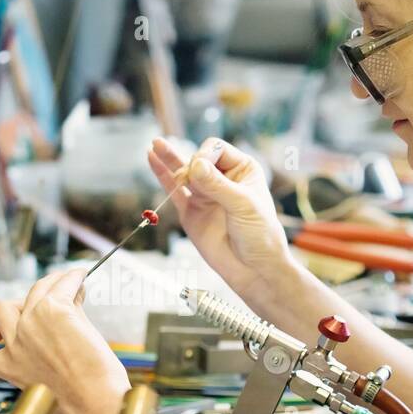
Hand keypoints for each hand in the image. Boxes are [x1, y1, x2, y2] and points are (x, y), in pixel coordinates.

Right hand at [0, 268, 130, 413]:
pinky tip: (81, 277)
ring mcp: (31, 324)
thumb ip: (41, 350)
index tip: (1, 332)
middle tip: (49, 305)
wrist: (95, 405)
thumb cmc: (82, 400)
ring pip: (35, 289)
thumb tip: (56, 312)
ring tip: (72, 283)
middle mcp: (13, 343)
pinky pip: (62, 283)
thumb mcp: (47, 379)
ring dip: (53, 282)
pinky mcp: (53, 310)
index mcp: (7, 367)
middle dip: (25, 304)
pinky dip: (73, 277)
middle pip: (4, 308)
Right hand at [147, 136, 291, 294]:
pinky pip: (173, 190)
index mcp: (243, 169)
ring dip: (170, 157)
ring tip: (155, 144)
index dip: (205, 155)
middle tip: (187, 175)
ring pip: (183, 171)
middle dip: (189, 163)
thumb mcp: (243, 206)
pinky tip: (152, 158)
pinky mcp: (191, 211)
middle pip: (198, 158)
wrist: (254, 269)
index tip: (200, 169)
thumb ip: (217, 185)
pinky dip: (162, 175)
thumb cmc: (260, 235)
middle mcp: (222, 179)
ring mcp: (205, 195)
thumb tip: (195, 165)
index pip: (217, 149)